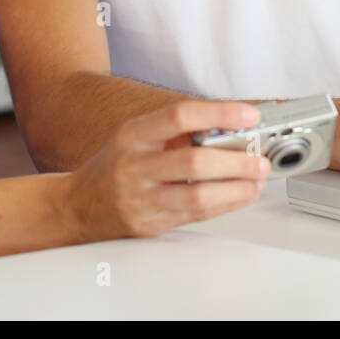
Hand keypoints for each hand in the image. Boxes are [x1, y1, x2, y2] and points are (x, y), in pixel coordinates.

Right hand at [60, 99, 271, 241]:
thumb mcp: (138, 137)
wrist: (79, 206)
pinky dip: (226, 204)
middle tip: (260, 157)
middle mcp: (135, 166)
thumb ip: (179, 131)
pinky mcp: (151, 225)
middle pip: (194, 161)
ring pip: (198, 195)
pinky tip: (242, 194)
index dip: (219, 113)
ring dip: (237, 187)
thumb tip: (231, 124)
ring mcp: (142, 199)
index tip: (249, 115)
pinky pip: (197, 215)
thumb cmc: (117, 166)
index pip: (180, 116)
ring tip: (258, 179)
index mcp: (133, 135)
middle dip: (236, 160)